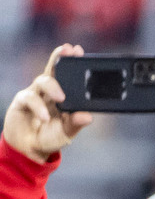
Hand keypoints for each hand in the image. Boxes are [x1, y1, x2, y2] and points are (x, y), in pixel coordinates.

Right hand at [4, 46, 92, 162]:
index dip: (72, 61)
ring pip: (42, 81)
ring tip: (61, 98)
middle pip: (54, 70)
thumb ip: (75, 123)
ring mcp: (35, 94)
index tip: (78, 49)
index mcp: (64, 94)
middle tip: (69, 50)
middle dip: (60, 58)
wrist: (30, 149)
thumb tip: (88, 116)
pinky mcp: (21, 102)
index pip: (68, 74)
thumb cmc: (51, 136)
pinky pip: (29, 99)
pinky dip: (38, 107)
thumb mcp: (67, 131)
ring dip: (52, 86)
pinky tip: (44, 116)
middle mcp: (50, 91)